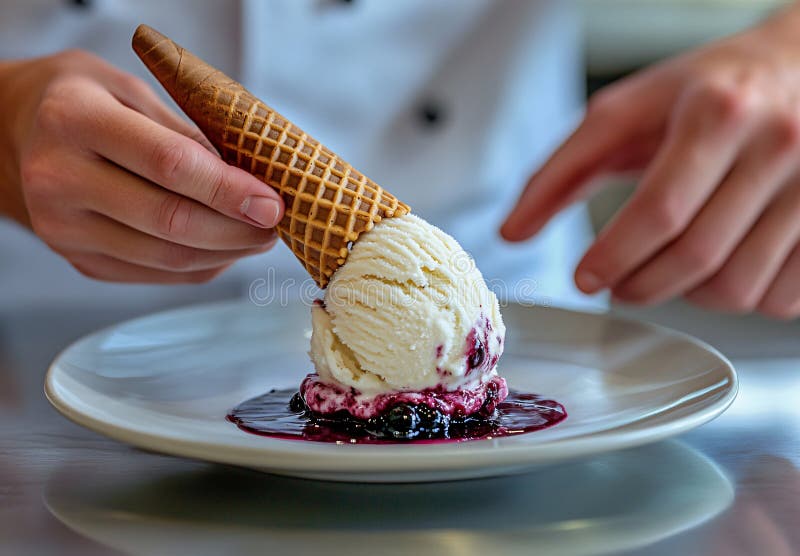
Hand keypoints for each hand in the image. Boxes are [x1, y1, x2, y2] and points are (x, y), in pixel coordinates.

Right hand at [0, 49, 282, 282]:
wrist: (14, 135)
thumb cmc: (82, 102)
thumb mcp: (129, 90)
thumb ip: (186, 133)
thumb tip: (250, 182)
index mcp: (74, 121)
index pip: (168, 165)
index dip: (229, 190)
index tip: (272, 203)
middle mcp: (60, 180)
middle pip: (170, 222)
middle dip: (237, 230)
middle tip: (276, 224)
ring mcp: (64, 230)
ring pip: (166, 258)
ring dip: (225, 252)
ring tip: (259, 236)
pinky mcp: (80, 262)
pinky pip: (156, 274)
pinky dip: (201, 266)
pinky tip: (225, 248)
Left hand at [501, 6, 799, 318]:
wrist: (799, 66)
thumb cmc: (705, 90)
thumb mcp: (626, 112)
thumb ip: (563, 170)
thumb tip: (513, 231)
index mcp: (717, 112)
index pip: (660, 211)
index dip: (613, 257)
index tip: (587, 278)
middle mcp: (779, 146)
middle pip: (697, 256)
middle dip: (641, 286)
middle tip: (617, 284)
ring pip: (738, 288)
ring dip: (686, 296)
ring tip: (664, 270)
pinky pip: (779, 299)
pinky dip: (737, 300)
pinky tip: (716, 269)